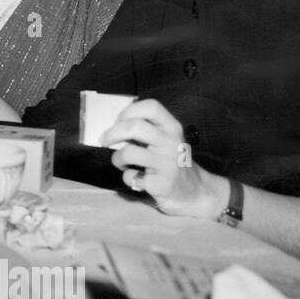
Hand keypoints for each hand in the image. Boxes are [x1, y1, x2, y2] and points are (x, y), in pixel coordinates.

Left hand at [101, 98, 228, 218]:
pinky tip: (137, 179)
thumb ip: (146, 129)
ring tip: (123, 163)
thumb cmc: (172, 162)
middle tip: (105, 140)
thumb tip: (115, 125)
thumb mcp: (165, 140)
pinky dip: (128, 178)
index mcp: (172, 128)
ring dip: (117, 159)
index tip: (119, 121)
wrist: (194, 192)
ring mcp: (167, 164)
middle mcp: (171, 143)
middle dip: (112, 133)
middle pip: (134, 127)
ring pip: (128, 152)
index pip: (151, 107)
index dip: (129, 111)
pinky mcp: (160, 184)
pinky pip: (130, 176)